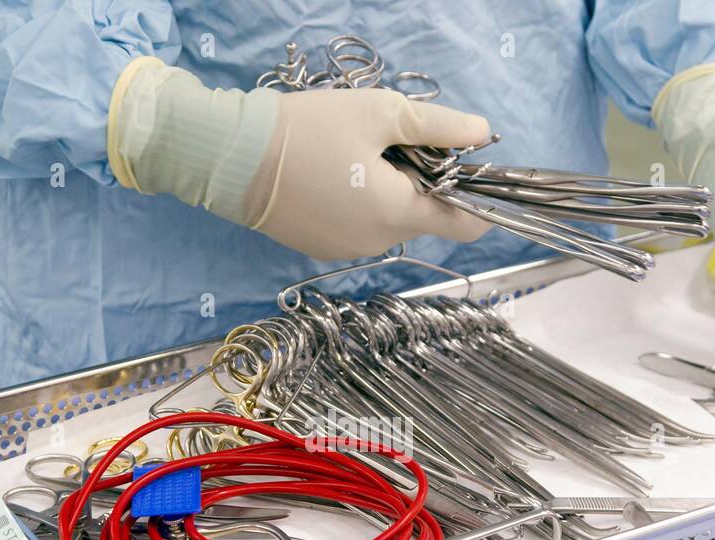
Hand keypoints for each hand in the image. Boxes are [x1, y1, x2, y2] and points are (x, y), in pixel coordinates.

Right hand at [246, 88, 490, 259]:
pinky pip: (358, 225)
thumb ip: (438, 126)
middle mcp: (377, 242)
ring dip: (387, 190)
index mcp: (398, 213)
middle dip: (420, 181)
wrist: (233, 159)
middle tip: (390, 141)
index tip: (471, 172)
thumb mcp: (379, 114)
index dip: (478, 200)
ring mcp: (347, 249)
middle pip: (422, 215)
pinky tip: (332, 173)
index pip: (464, 226)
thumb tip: (482, 133)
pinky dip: (358, 202)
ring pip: (389, 219)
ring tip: (354, 154)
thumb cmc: (308, 131)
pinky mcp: (322, 248)